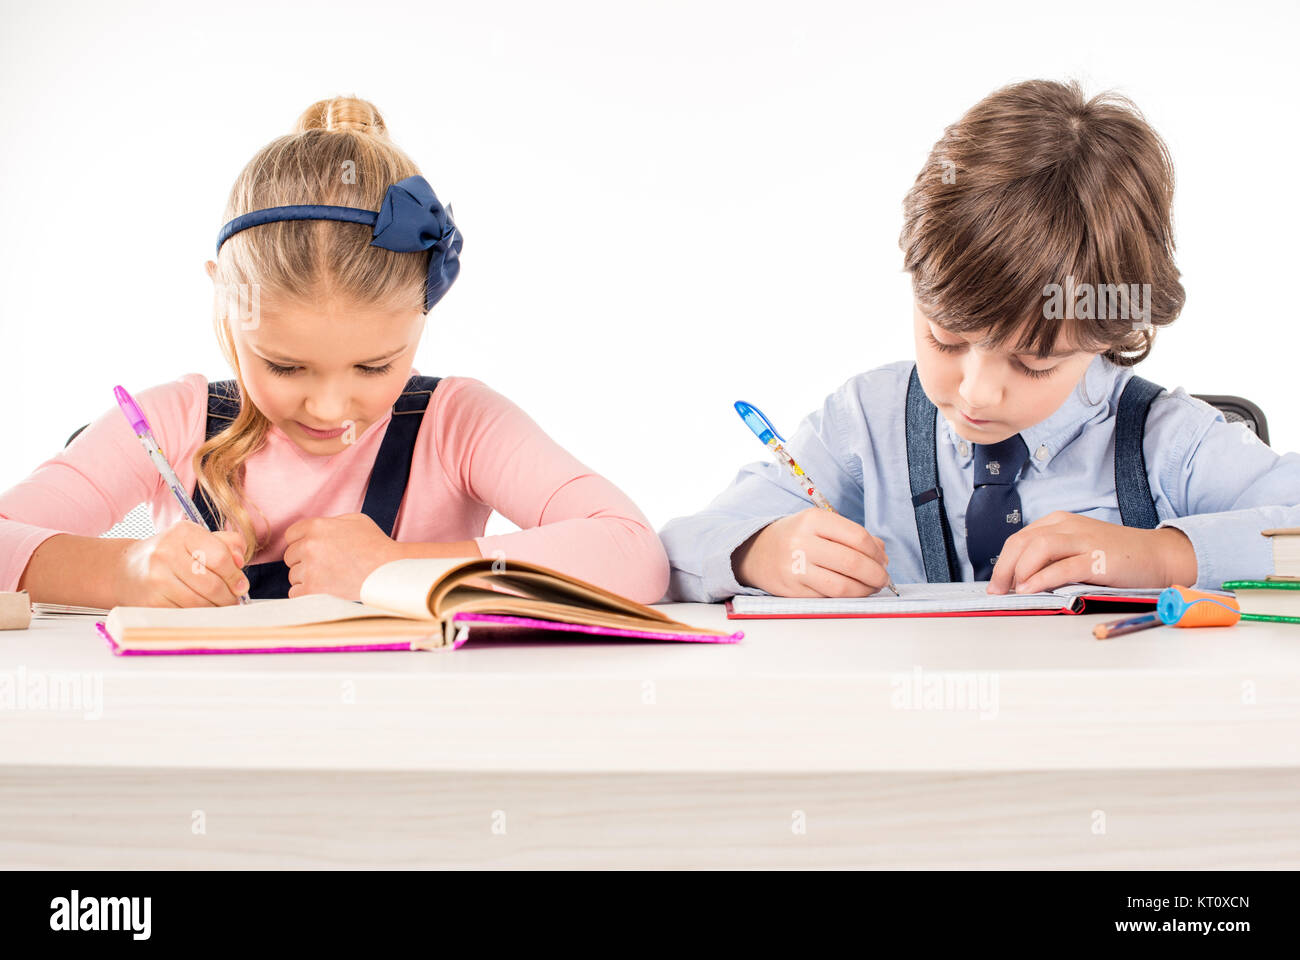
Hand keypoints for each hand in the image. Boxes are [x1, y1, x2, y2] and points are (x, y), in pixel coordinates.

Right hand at [114, 520, 247, 606]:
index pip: (221, 557)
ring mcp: (156, 578)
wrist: (126, 570)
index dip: (235, 575)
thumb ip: (227, 544)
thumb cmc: (171, 554)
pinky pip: (186, 614)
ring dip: (216, 608)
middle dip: (228, 596)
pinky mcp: (150, 602)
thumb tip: (240, 561)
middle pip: (212, 584)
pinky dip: (199, 615)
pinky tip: (199, 610)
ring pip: (200, 602)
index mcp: (183, 532)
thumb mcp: (197, 539)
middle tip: (232, 600)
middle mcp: (166, 553)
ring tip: (218, 605)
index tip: (241, 585)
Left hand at [282, 513, 400, 600]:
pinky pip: (294, 593)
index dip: (301, 542)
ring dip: (306, 578)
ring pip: (293, 575)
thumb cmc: (377, 545)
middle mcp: (309, 545)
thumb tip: (316, 530)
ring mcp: (310, 568)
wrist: (390, 571)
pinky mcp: (313, 589)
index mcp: (317, 526)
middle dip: (303, 561)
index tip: (313, 550)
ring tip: (329, 578)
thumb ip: (331, 522)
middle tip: (325, 565)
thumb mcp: (356, 521)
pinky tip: (322, 590)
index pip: (290, 535)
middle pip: (289, 556)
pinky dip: (306, 594)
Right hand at [733, 507, 890, 596]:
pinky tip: (852, 593)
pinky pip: (828, 598)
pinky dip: (847, 598)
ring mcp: (795, 569)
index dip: (877, 553)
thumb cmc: (795, 537)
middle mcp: (802, 543)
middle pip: (853, 563)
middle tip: (883, 579)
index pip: (857, 537)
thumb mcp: (819, 524)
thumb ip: (851, 535)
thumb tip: (882, 555)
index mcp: (812, 520)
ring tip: (871, 588)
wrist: (755, 552)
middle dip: (876, 574)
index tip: (883, 560)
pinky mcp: (792, 591)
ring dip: (865, 590)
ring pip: (843, 587)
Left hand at [987, 511, 1197, 594]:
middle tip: (997, 591)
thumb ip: (1051, 558)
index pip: (1020, 538)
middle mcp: (1069, 525)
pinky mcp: (1099, 557)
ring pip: (1039, 548)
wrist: (1159, 556)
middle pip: (1023, 542)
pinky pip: (1063, 566)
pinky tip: (1031, 589)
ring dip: (1020, 570)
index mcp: (1059, 522)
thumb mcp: (1077, 549)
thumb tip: (1018, 581)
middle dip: (1004, 567)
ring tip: (1014, 590)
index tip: (996, 584)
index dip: (1003, 561)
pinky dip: (1042, 578)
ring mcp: (1085, 539)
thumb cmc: (1115, 557)